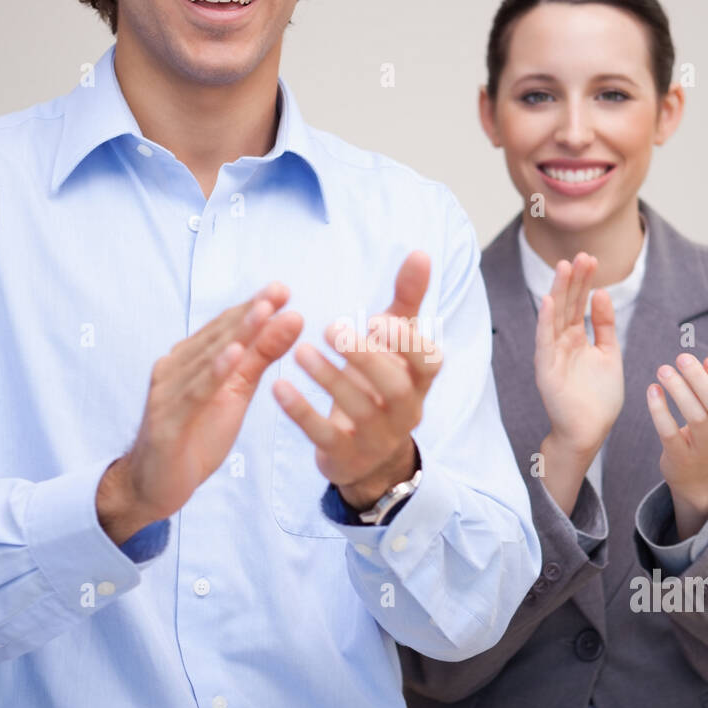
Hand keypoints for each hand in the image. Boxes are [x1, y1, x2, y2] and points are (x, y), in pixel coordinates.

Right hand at [97, 285, 303, 542]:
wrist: (154, 485)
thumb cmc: (196, 435)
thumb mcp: (236, 394)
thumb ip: (260, 357)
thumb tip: (291, 319)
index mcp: (191, 359)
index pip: (226, 328)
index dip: (254, 307)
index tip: (283, 289)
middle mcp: (175, 368)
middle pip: (218, 336)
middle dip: (251, 312)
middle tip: (280, 291)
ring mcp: (168, 392)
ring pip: (207, 359)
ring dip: (237, 334)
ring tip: (264, 312)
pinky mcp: (167, 421)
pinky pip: (194, 393)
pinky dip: (213, 372)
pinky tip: (233, 355)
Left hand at [272, 251, 440, 508]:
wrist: (369, 453)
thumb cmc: (381, 381)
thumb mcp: (395, 343)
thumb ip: (406, 300)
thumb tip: (420, 252)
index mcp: (419, 380)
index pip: (429, 363)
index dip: (407, 344)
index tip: (379, 320)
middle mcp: (405, 411)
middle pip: (393, 387)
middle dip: (364, 357)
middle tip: (331, 328)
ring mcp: (376, 438)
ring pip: (358, 410)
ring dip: (328, 378)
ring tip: (300, 351)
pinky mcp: (345, 456)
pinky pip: (324, 435)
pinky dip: (301, 411)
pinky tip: (278, 385)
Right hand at [535, 253, 624, 453]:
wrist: (588, 433)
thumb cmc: (598, 399)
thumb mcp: (608, 354)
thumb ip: (604, 326)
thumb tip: (602, 293)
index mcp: (576, 339)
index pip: (578, 303)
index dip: (584, 281)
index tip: (591, 259)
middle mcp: (561, 343)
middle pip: (566, 304)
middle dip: (573, 280)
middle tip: (581, 256)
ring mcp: (552, 355)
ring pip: (554, 317)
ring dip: (558, 292)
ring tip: (564, 267)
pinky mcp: (546, 370)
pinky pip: (545, 342)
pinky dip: (546, 321)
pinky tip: (549, 301)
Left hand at [646, 328, 707, 539]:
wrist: (700, 474)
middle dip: (700, 381)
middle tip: (682, 358)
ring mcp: (704, 449)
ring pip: (696, 420)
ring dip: (678, 392)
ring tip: (663, 370)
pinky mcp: (680, 458)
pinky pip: (670, 434)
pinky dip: (660, 411)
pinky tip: (652, 390)